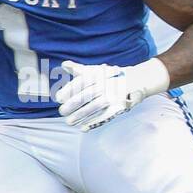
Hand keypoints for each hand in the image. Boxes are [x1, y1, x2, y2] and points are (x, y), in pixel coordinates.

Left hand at [54, 58, 170, 132]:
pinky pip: (106, 116)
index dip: (69, 90)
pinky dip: (94, 122)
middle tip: (61, 111)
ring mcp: (113, 96)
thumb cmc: (109, 77)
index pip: (81, 82)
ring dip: (81, 115)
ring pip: (95, 106)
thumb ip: (78, 69)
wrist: (134, 80)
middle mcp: (106, 84)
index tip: (58, 98)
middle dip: (73, 104)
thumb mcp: (95, 70)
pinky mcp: (120, 107)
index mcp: (99, 75)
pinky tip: (83, 128)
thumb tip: (64, 65)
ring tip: (69, 121)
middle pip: (87, 95)